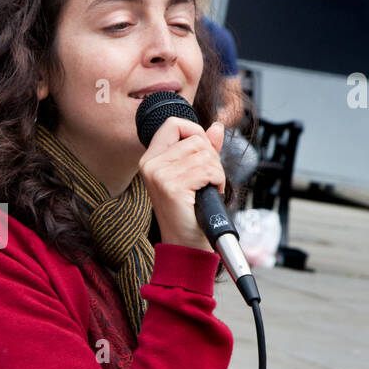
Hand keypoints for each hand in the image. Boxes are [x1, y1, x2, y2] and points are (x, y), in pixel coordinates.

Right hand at [138, 117, 225, 251]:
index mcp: (151, 159)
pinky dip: (218, 181)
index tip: (202, 150)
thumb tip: (216, 127)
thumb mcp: (194, 174)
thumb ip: (204, 148)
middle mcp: (151, 164)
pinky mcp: (172, 187)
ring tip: (208, 189)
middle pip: (195, 139)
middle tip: (208, 180)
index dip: (194, 131)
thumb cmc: (189, 211)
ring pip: (205, 154)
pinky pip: (208, 170)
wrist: (185, 243)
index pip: (173, 124)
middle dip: (211, 157)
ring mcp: (159, 175)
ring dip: (216, 172)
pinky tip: (210, 193)